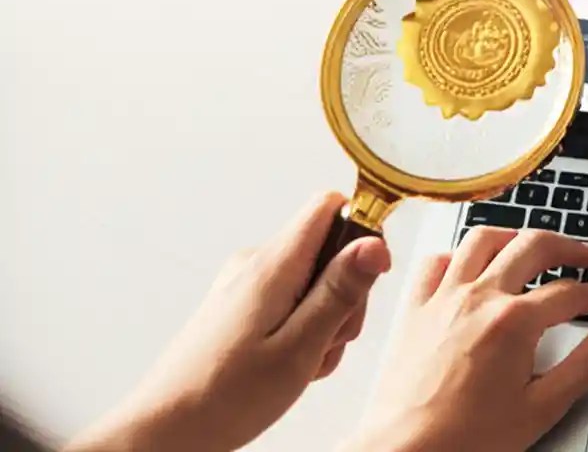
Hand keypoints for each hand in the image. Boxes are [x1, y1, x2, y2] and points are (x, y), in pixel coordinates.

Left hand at [68, 192, 391, 451]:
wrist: (165, 430)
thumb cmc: (223, 398)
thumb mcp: (299, 348)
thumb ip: (340, 292)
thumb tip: (375, 243)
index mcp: (272, 266)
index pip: (330, 205)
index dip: (362, 231)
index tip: (371, 276)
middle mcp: (256, 264)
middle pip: (328, 249)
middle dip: (346, 293)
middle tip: (327, 341)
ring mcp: (247, 285)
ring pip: (314, 281)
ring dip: (325, 320)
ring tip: (303, 361)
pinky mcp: (242, 306)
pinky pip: (293, 302)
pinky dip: (303, 330)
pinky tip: (289, 364)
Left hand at [344, 227, 587, 451]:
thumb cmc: (465, 439)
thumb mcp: (541, 408)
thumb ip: (585, 366)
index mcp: (514, 322)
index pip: (570, 293)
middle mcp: (478, 298)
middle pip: (532, 246)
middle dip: (567, 246)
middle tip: (586, 255)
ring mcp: (443, 298)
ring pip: (483, 240)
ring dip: (515, 235)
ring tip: (533, 244)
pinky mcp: (416, 309)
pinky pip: (436, 262)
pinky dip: (457, 254)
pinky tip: (469, 263)